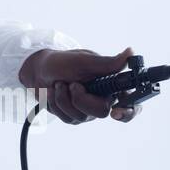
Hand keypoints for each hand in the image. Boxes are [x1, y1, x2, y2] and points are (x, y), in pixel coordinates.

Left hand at [18, 47, 140, 123]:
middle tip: (72, 84)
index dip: (129, 111)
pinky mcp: (73, 117)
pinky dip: (56, 103)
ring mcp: (87, 110)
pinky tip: (54, 92)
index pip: (131, 104)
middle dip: (81, 99)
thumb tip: (130, 52)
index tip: (116, 112)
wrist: (38, 71)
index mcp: (110, 84)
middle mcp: (102, 99)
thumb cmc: (62, 62)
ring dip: (64, 98)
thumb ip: (107, 63)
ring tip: (60, 84)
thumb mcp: (84, 60)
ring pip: (80, 116)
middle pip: (101, 112)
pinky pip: (66, 117)